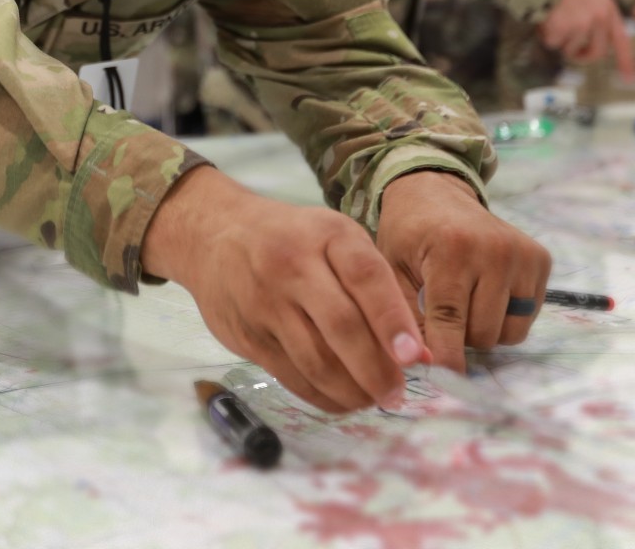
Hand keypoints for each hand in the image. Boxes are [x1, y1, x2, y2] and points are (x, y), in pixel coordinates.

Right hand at [142, 166, 430, 413]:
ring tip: (373, 400)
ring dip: (352, 390)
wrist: (215, 234)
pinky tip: (342, 399)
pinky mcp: (248, 336)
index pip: (366, 278)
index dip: (393, 321)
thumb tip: (419, 352)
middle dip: (376, 369)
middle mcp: (294, 266)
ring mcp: (266, 303)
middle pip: (341, 327)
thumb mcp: (335, 240)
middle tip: (398, 394)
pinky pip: (292, 376)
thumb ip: (377, 288)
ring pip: (316, 360)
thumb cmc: (293, 238)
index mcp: (326, 235)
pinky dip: (323, 396)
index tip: (415, 357)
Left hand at [374, 171, 551, 370]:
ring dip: (483, 329)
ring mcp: (522, 254)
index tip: (442, 383)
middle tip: (441, 311)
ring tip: (463, 301)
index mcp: (452, 249)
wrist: (434, 192)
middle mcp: (494, 249)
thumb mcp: (392, 271)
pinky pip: (525, 319)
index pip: (450, 319)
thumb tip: (422, 366)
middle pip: (482, 332)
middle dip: (459, 336)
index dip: (445, 357)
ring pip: (507, 332)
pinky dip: (504, 318)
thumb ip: (405, 318)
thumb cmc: (408, 235)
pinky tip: (485, 292)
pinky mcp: (540, 260)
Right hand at [537, 0, 634, 80]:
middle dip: (582, 55)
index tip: (629, 79)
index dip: (626, 61)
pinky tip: (545, 19)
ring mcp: (582, 24)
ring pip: (570, 49)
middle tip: (572, 51)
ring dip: (559, 39)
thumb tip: (593, 45)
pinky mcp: (564, 29)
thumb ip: (597, 18)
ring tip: (553, 19)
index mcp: (609, 9)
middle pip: (596, 52)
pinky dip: (545, 35)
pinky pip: (553, 43)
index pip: (621, 40)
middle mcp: (600, 18)